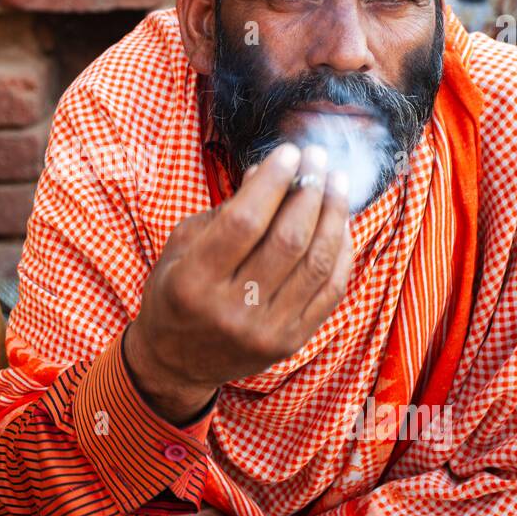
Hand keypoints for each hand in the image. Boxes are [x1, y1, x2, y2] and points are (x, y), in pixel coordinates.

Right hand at [125, 142, 351, 421]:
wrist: (175, 362)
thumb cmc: (175, 292)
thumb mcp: (182, 246)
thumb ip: (225, 211)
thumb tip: (269, 171)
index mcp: (193, 280)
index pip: (243, 223)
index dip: (272, 183)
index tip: (289, 152)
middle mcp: (231, 309)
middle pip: (286, 241)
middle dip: (309, 192)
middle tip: (317, 160)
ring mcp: (265, 330)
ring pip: (315, 264)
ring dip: (333, 216)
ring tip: (337, 184)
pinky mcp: (290, 341)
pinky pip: (330, 291)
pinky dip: (341, 253)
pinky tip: (340, 224)